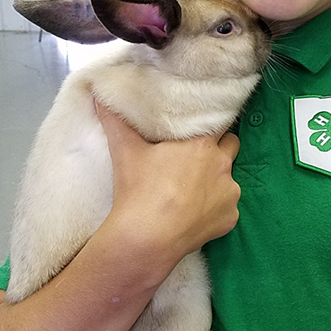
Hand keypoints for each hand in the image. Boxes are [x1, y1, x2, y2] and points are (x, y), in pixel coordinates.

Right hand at [96, 102, 241, 258]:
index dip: (208, 124)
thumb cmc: (138, 189)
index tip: (197, 129)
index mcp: (203, 144)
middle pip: (231, 146)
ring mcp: (230, 194)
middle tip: (193, 158)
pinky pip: (227, 209)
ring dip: (217, 181)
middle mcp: (223, 165)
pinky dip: (216, 210)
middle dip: (218, 149)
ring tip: (191, 190)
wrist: (147, 237)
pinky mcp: (230, 219)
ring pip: (230, 179)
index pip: (219, 122)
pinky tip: (194, 214)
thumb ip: (115, 119)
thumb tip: (99, 93)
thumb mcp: (125, 150)